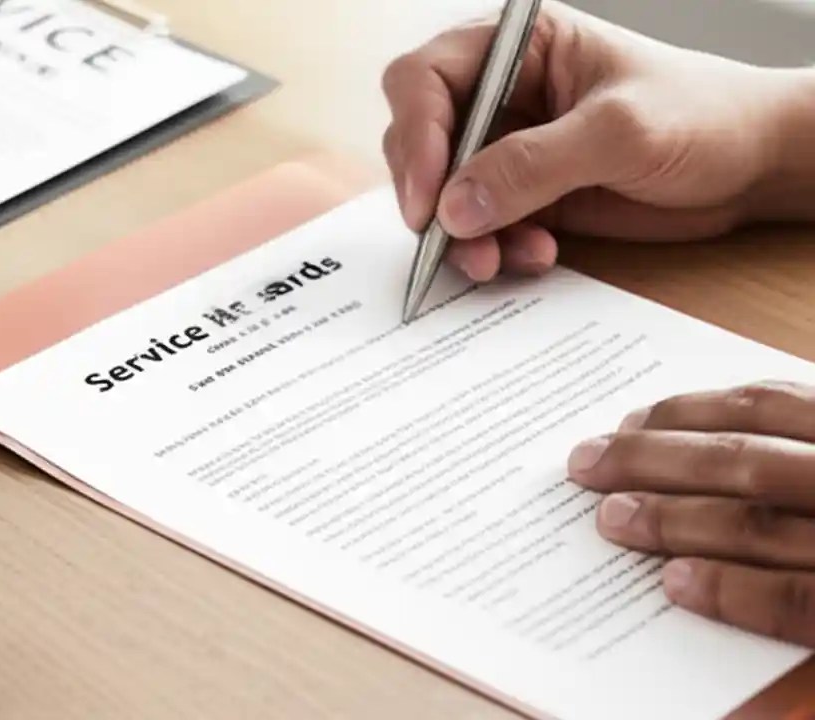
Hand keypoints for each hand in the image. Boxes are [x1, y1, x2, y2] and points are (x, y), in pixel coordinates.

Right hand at [381, 1, 814, 281]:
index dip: (416, 136)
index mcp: (515, 48)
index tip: (428, 197)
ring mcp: (507, 148)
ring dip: (460, 235)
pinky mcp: (522, 195)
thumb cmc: (701, 116)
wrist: (750, 167)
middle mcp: (500, 94)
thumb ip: (533, 165)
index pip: (426, 78)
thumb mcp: (618, 132)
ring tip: (496, 260)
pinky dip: (492, 249)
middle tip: (448, 239)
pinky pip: (477, 228)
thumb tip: (454, 207)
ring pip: (442, 193)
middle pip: (420, 138)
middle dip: (430, 194)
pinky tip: (533, 254)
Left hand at [567, 381, 814, 646]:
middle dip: (654, 460)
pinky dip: (731, 588)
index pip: (770, 406)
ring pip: (756, 523)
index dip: (692, 412)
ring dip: (673, 519)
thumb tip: (694, 444)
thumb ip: (793, 446)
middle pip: (745, 460)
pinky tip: (673, 581)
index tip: (628, 420)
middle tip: (586, 465)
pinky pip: (793, 600)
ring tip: (610, 519)